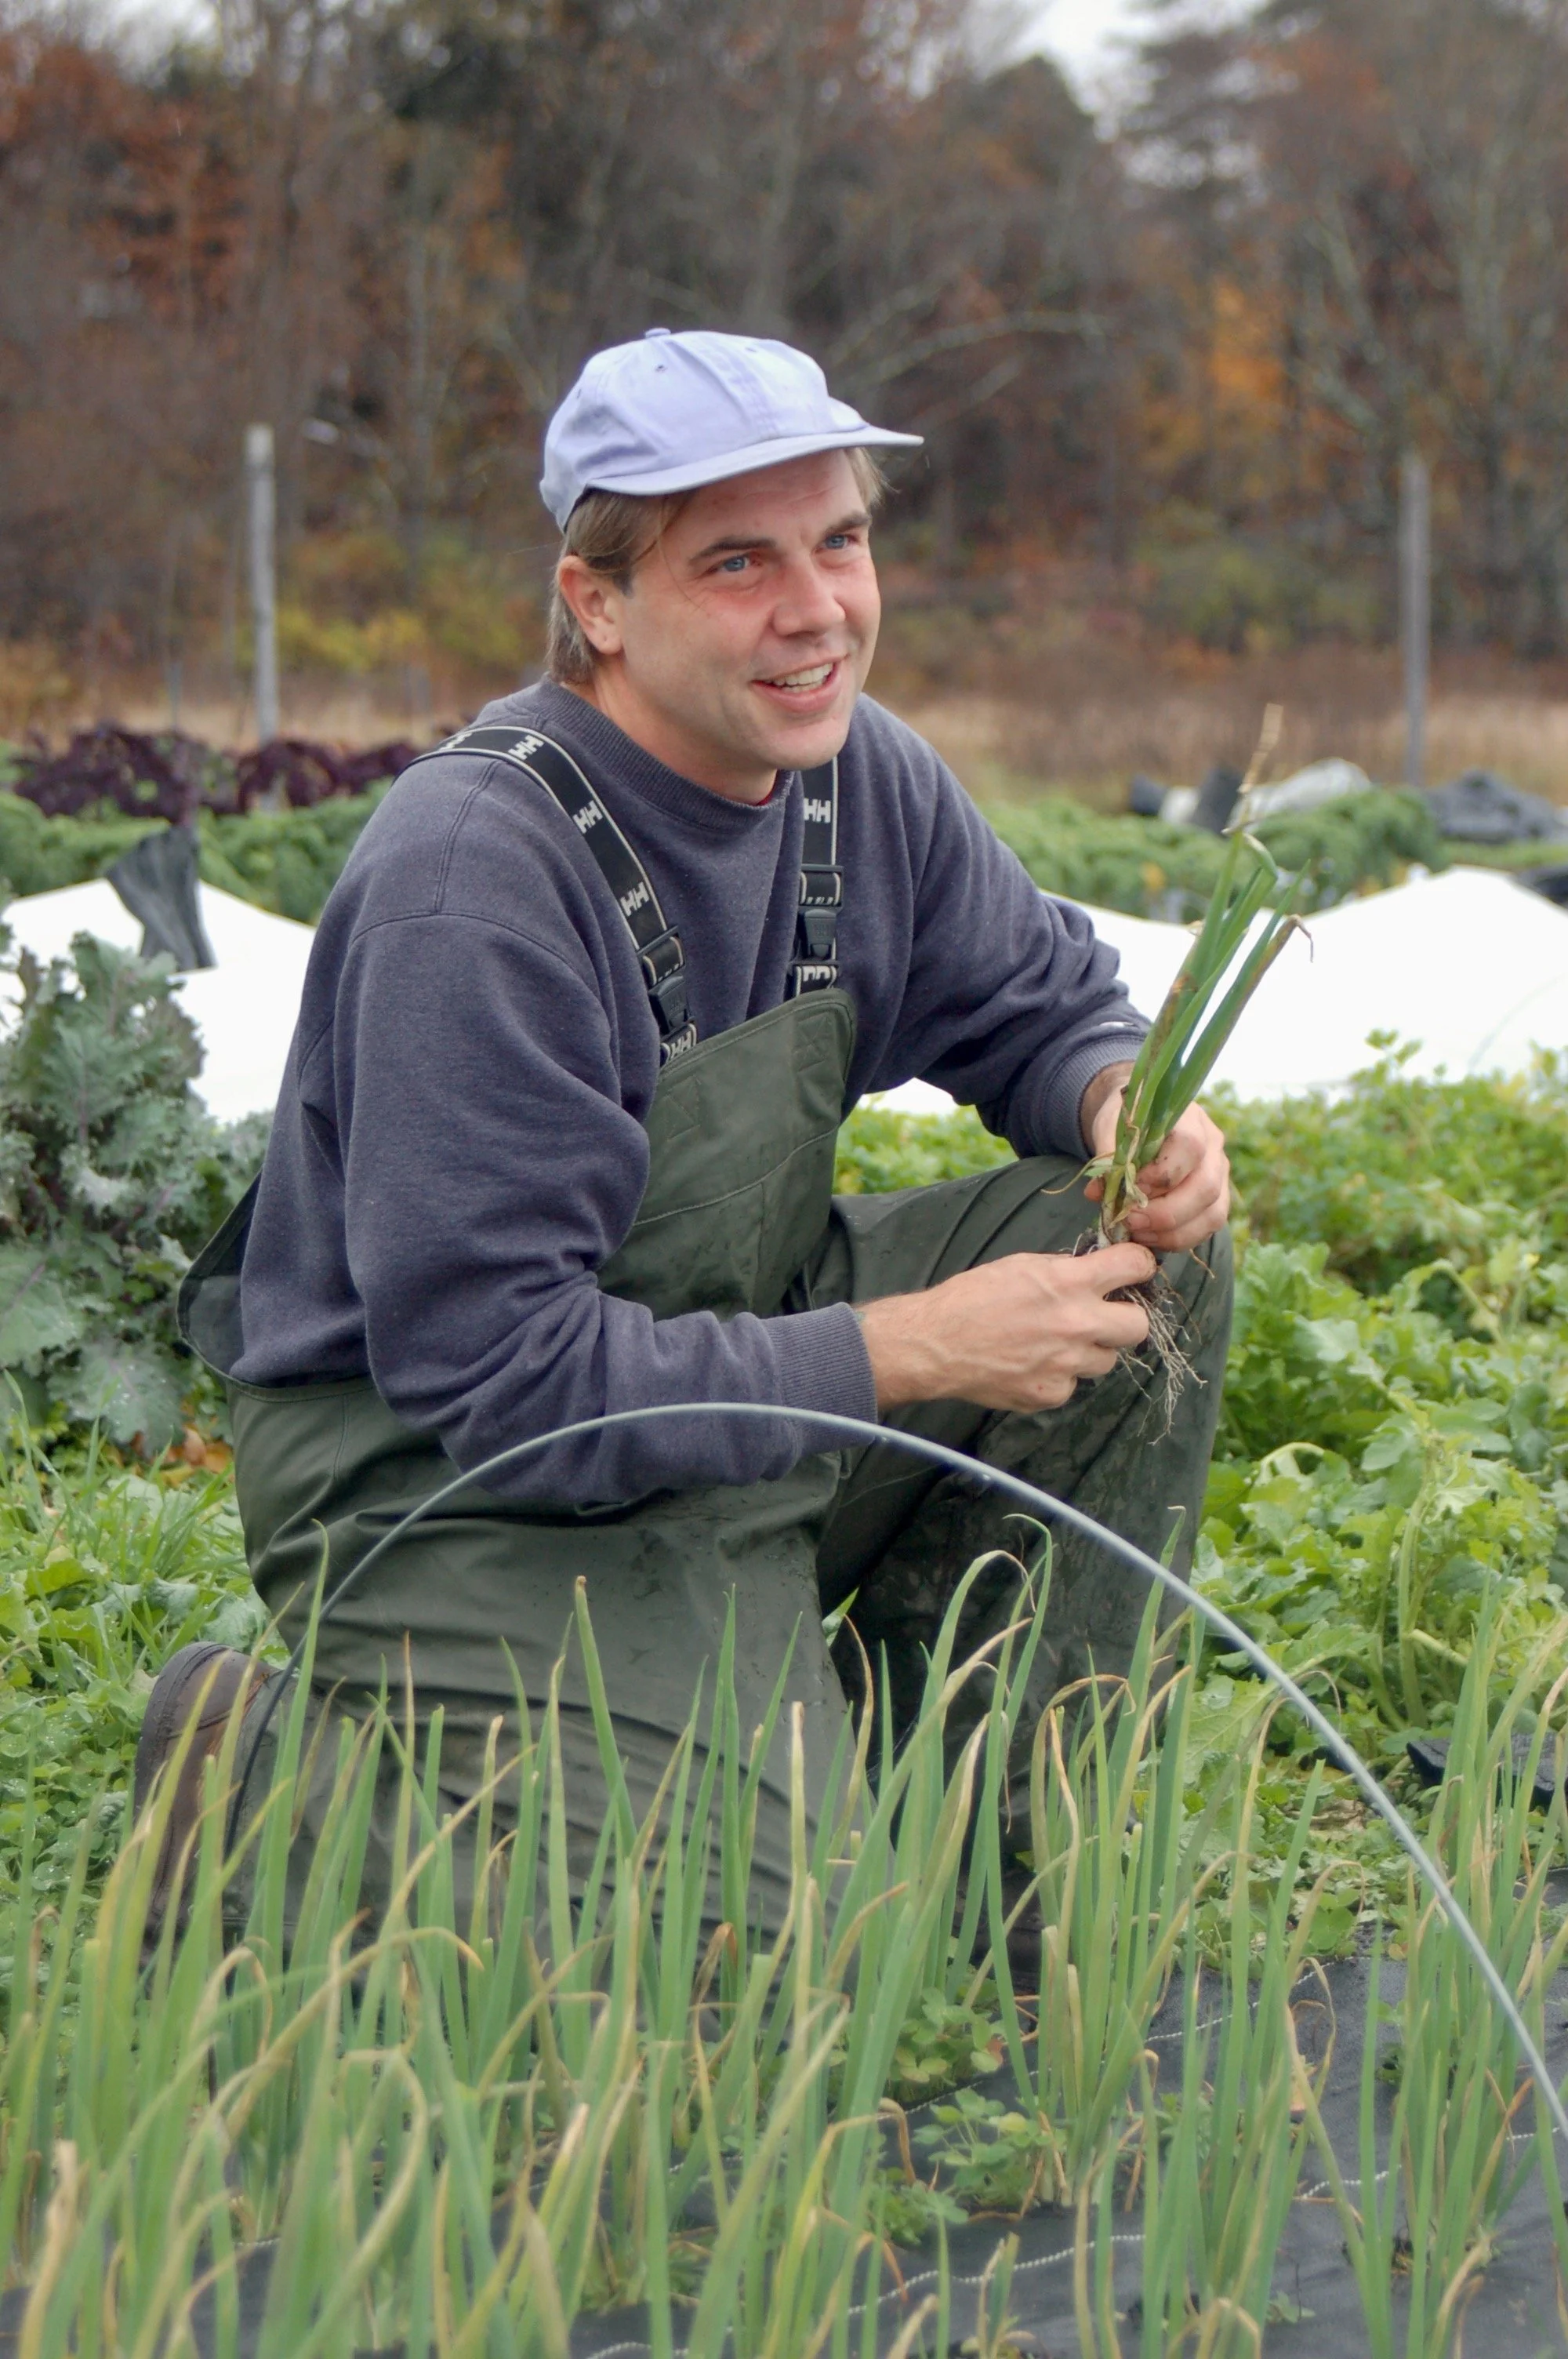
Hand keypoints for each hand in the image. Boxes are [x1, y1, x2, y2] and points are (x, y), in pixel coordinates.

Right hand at [859, 1243, 1156, 1412]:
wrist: (935, 1344)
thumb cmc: (971, 1297)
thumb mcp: (1021, 1266)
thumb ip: (1063, 1271)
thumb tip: (1093, 1273)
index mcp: (1070, 1282)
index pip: (1135, 1266)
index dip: (1139, 1266)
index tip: (1134, 1271)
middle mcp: (1077, 1324)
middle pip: (1139, 1326)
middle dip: (1126, 1318)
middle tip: (1105, 1316)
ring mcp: (1067, 1364)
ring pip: (1107, 1360)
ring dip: (1090, 1350)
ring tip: (1057, 1343)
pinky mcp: (1052, 1393)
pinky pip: (1073, 1384)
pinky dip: (1059, 1375)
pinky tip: (1031, 1364)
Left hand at [1083, 1091, 1229, 1253]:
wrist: (1141, 1126)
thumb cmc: (1128, 1125)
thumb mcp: (1112, 1129)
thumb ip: (1108, 1158)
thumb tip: (1097, 1193)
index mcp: (1190, 1120)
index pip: (1189, 1147)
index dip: (1161, 1174)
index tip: (1131, 1187)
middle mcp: (1214, 1148)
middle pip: (1205, 1188)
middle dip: (1165, 1213)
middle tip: (1130, 1220)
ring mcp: (1220, 1176)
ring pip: (1212, 1214)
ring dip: (1172, 1232)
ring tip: (1138, 1233)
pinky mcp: (1217, 1200)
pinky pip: (1207, 1228)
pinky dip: (1178, 1239)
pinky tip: (1150, 1237)